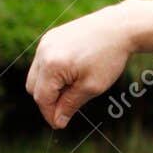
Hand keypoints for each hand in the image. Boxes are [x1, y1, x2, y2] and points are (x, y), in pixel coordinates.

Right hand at [25, 2, 139, 128]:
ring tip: (72, 89)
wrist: (118, 27)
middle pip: (33, 88)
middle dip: (47, 101)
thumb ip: (70, 105)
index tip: (61, 125)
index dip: (50, 115)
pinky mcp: (51, 37)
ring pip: (36, 75)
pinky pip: (43, 61)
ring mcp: (45, 42)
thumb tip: (58, 121)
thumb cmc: (108, 58)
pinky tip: (72, 74)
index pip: (42, 98)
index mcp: (52, 65)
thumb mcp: (91, 87)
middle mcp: (43, 52)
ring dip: (48, 87)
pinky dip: (51, 73)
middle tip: (67, 108)